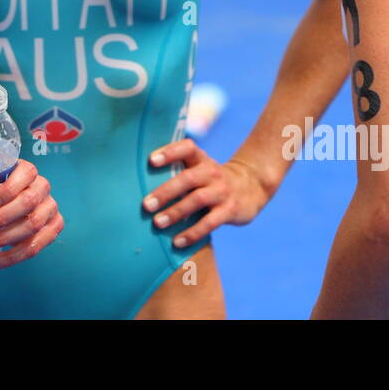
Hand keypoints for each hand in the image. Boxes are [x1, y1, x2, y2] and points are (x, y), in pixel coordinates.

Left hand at [0, 158, 62, 270]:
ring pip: (33, 227)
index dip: (9, 189)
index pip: (26, 174)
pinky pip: (36, 247)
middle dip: (1, 219)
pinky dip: (12, 258)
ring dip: (4, 240)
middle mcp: (43, 187)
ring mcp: (50, 209)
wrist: (6, 208)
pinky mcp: (52, 229)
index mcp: (27, 169)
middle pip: (29, 203)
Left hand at [141, 139, 271, 248]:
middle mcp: (212, 173)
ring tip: (157, 223)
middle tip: (146, 204)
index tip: (151, 160)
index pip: (187, 148)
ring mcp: (222, 192)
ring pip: (198, 200)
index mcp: (202, 159)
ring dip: (176, 212)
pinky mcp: (230, 210)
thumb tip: (136, 181)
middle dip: (166, 191)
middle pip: (188, 179)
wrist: (252, 187)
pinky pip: (210, 223)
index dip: (170, 152)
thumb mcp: (200, 167)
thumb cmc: (212, 179)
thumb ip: (178, 170)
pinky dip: (192, 233)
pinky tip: (177, 242)